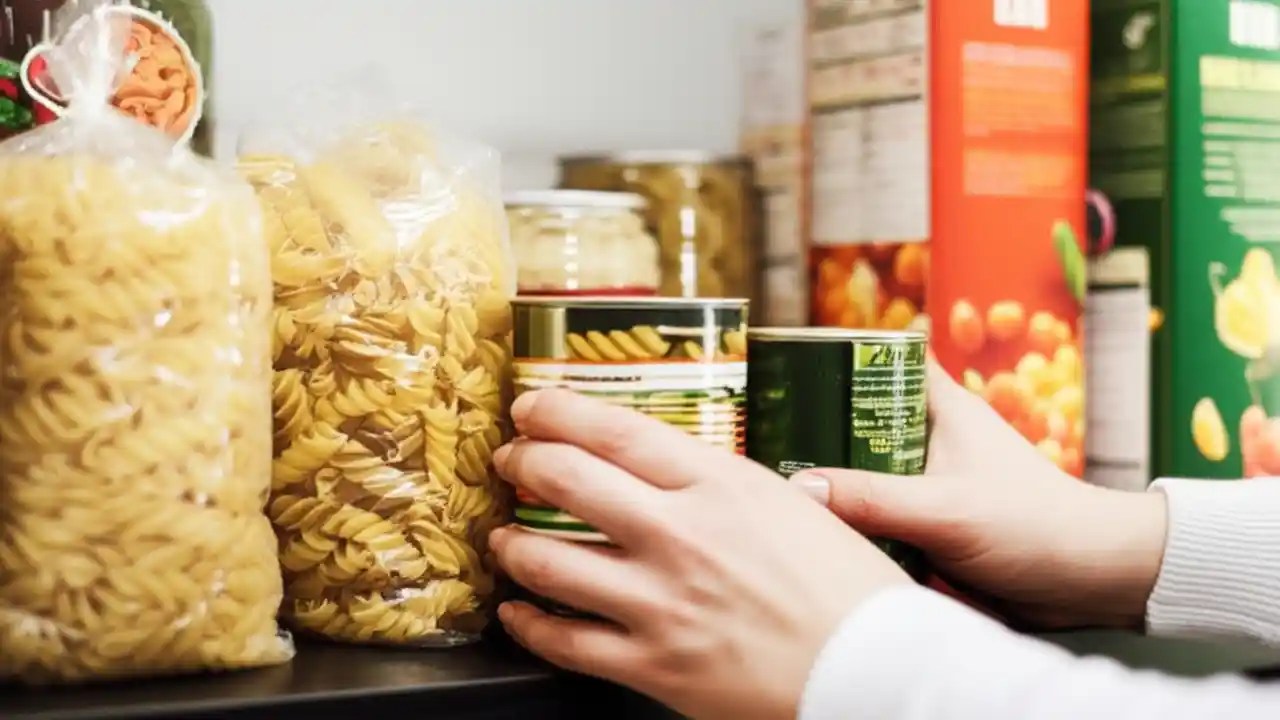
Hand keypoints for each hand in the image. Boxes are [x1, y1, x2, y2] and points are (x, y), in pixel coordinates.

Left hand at [489, 389, 910, 719]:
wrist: (879, 673)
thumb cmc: (851, 589)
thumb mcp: (794, 506)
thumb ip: (726, 484)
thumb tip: (678, 468)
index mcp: (720, 486)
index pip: (615, 430)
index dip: (557, 411)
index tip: (532, 408)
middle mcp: (681, 536)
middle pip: (566, 478)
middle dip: (522, 460)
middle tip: (511, 458)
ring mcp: (661, 603)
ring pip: (547, 560)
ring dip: (511, 542)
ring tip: (505, 537)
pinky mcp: (655, 666)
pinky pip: (564, 642)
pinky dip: (528, 623)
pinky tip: (519, 612)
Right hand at [794, 362, 1167, 629]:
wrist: (1091, 581)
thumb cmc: (1033, 526)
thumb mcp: (944, 510)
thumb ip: (872, 499)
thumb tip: (798, 489)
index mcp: (942, 406)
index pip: (881, 358)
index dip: (834, 357)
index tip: (783, 370)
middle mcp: (932, 436)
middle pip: (858, 417)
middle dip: (814, 428)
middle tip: (760, 440)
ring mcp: (932, 480)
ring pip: (864, 468)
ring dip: (831, 479)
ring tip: (773, 486)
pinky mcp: (932, 522)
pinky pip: (878, 512)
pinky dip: (851, 518)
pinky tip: (815, 533)